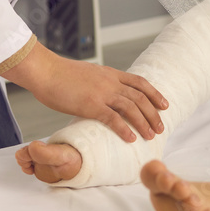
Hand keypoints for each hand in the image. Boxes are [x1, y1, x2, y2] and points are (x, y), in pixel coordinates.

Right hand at [2, 42, 167, 141]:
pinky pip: (113, 119)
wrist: (45, 71)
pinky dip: (124, 129)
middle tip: (160, 127)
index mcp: (110, 74)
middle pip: (140, 97)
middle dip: (153, 113)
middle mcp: (110, 82)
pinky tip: (131, 139)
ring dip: (144, 123)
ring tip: (151, 135)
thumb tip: (105, 93)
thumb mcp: (87, 74)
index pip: (140, 82)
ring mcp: (101, 93)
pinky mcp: (90, 105)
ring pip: (131, 108)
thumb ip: (100, 83)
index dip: (155, 94)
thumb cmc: (60, 74)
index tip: (164, 104)